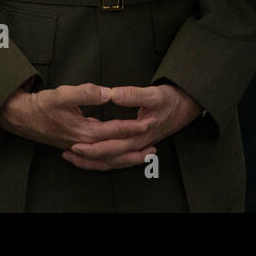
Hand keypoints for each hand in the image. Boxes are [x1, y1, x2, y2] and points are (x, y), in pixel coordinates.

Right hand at [0, 83, 157, 168]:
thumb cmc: (42, 105)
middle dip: (136, 149)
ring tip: (144, 156)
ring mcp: (80, 148)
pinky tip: (120, 158)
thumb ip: (87, 93)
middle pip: (115, 151)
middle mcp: (84, 143)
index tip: (150, 122)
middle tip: (155, 146)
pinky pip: (98, 160)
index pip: (115, 131)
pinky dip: (112, 161)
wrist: (22, 117)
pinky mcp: (77, 147)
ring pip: (108, 159)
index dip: (134, 126)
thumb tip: (108, 92)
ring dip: (127, 159)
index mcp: (84, 131)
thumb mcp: (63, 94)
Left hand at [64, 83, 201, 170]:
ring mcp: (136, 147)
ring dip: (93, 162)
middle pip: (108, 158)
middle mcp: (136, 145)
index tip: (75, 144)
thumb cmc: (171, 100)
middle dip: (87, 158)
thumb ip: (133, 95)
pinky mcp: (135, 144)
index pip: (111, 147)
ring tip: (74, 158)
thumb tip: (112, 94)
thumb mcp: (154, 94)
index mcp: (138, 136)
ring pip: (112, 162)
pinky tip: (92, 155)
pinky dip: (103, 159)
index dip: (92, 147)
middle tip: (68, 153)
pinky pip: (117, 158)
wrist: (186, 106)